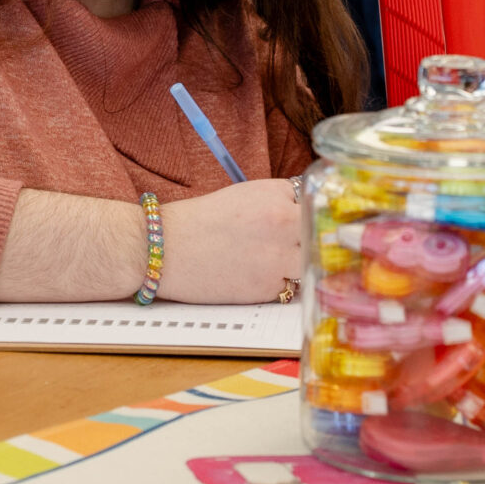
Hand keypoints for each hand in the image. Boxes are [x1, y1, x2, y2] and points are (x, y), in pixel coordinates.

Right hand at [160, 178, 304, 303]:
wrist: (164, 249)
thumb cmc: (199, 221)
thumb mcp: (244, 195)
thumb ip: (278, 202)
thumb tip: (306, 215)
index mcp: (276, 195)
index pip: (314, 204)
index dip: (306, 214)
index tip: (299, 222)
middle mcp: (283, 223)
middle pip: (320, 233)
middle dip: (309, 239)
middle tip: (292, 244)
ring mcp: (279, 257)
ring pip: (311, 263)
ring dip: (299, 263)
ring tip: (273, 261)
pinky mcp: (268, 287)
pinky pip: (291, 287)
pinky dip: (279, 284)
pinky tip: (256, 275)